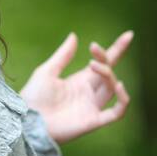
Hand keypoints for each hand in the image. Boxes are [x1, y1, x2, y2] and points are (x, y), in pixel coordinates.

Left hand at [18, 30, 132, 144]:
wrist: (27, 121)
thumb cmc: (33, 98)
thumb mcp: (47, 71)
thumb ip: (63, 55)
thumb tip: (74, 35)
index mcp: (81, 80)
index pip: (105, 63)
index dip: (118, 49)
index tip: (129, 35)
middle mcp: (90, 93)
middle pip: (109, 72)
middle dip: (108, 57)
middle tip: (94, 49)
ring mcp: (92, 106)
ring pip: (112, 87)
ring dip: (108, 73)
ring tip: (93, 64)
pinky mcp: (93, 120)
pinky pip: (117, 112)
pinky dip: (123, 99)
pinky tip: (118, 85)